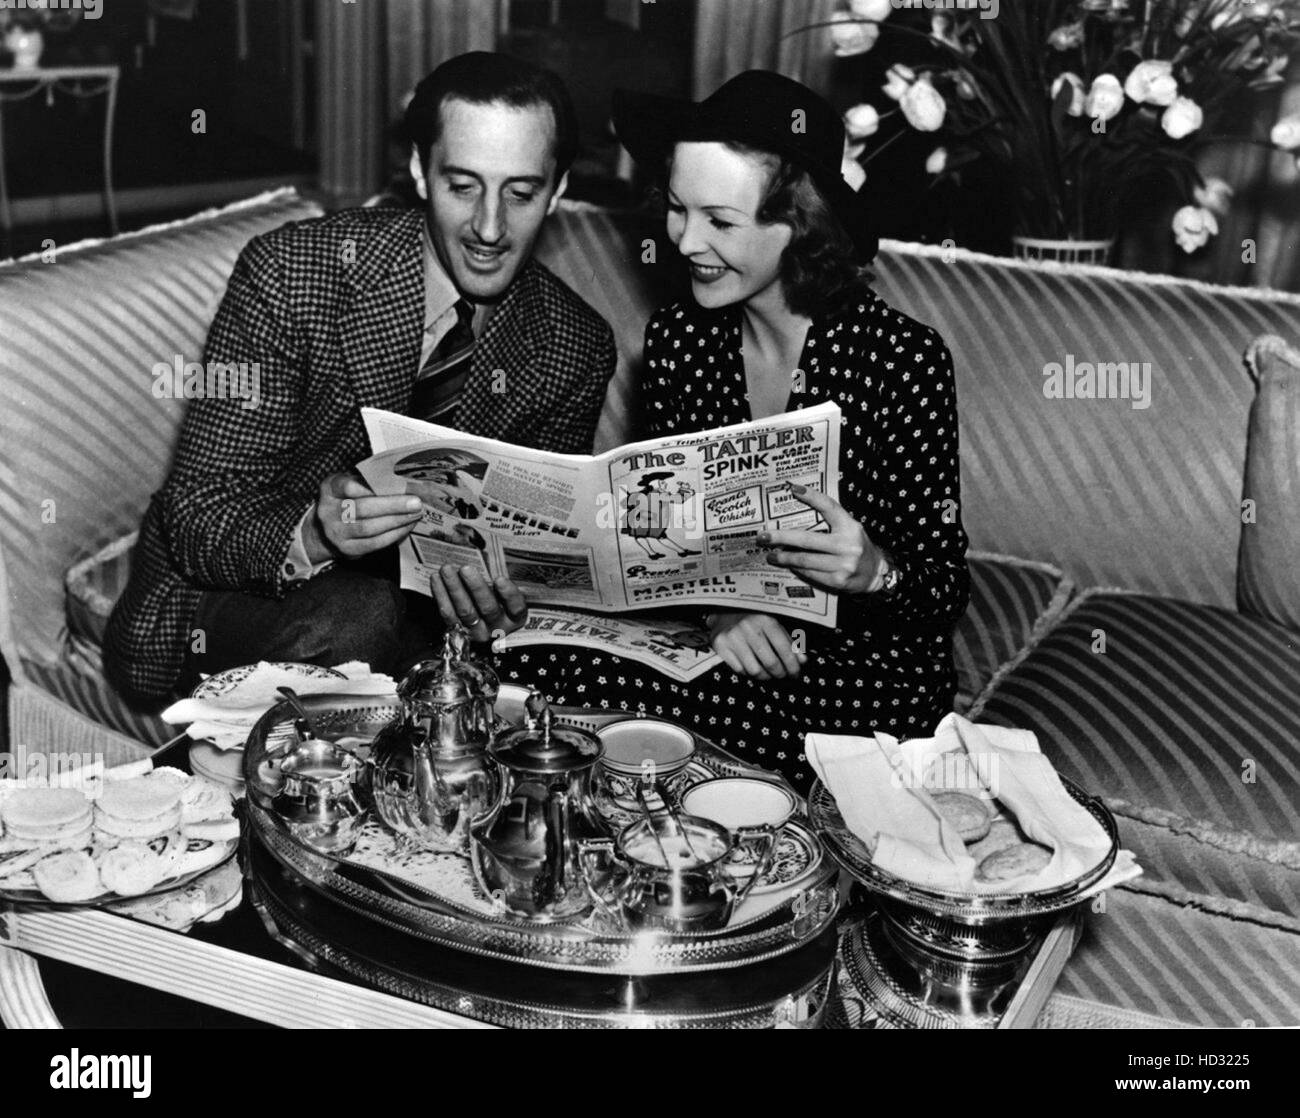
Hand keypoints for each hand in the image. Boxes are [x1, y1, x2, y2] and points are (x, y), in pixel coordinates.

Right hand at [307, 472, 423, 561]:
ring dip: (397, 521)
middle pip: (362, 508)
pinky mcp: (347, 549)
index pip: (347, 486)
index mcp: (330, 489)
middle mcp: (328, 511)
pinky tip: (406, 527)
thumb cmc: (349, 499)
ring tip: (415, 514)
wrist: (330, 528)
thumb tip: (403, 480)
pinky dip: (393, 535)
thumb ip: (369, 480)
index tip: (395, 486)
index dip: (370, 487)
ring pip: (369, 528)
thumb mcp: (352, 483)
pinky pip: (374, 543)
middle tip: (416, 502)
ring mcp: (335, 532)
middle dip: (393, 505)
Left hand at [430, 564, 527, 643]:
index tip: (499, 579)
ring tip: (447, 569)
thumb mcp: (505, 590)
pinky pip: (448, 614)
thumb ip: (500, 579)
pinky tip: (436, 578)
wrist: (481, 616)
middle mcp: (497, 627)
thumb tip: (488, 557)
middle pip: (488, 608)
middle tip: (465, 569)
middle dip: (476, 587)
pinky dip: (441, 595)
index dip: (509, 594)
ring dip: (455, 588)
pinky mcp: (458, 630)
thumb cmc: (498, 596)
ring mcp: (477, 631)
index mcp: (515, 617)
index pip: (516, 608)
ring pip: (466, 611)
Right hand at [707, 611, 803, 680]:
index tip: (796, 673)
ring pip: (755, 670)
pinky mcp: (720, 645)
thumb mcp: (773, 624)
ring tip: (768, 673)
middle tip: (783, 675)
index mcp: (765, 619)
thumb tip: (802, 661)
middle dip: (780, 673)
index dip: (793, 665)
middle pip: (771, 663)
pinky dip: (749, 673)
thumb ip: (789, 641)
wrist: (723, 610)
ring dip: (765, 676)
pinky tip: (752, 668)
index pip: (784, 649)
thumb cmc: (752, 618)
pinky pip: (739, 670)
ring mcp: (733, 637)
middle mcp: (748, 627)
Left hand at [759, 484, 886, 594]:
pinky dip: (796, 568)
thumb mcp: (850, 529)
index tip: (794, 489)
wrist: (875, 574)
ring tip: (770, 555)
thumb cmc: (857, 547)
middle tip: (763, 536)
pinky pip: (810, 573)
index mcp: (850, 527)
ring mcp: (842, 564)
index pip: (829, 507)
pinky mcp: (837, 580)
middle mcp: (847, 545)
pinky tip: (787, 565)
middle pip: (807, 540)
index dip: (812, 497)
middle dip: (781, 538)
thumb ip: (830, 522)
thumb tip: (798, 513)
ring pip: (804, 559)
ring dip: (784, 558)